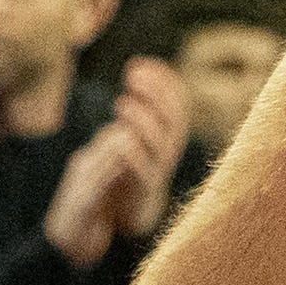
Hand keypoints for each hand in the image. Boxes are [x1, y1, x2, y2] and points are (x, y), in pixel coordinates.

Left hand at [44, 58, 188, 264]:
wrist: (108, 220)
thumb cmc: (114, 173)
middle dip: (156, 92)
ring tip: (121, 102)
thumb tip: (138, 72)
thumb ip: (136, 112)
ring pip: (164, 140)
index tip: (140, 63)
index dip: (163, 80)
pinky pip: (145, 169)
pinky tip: (119, 138)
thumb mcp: (124, 136)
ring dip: (145, 119)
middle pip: (175, 115)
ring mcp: (159, 170)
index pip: (176, 99)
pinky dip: (134, 152)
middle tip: (132, 74)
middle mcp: (169, 150)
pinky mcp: (143, 191)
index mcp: (167, 134)